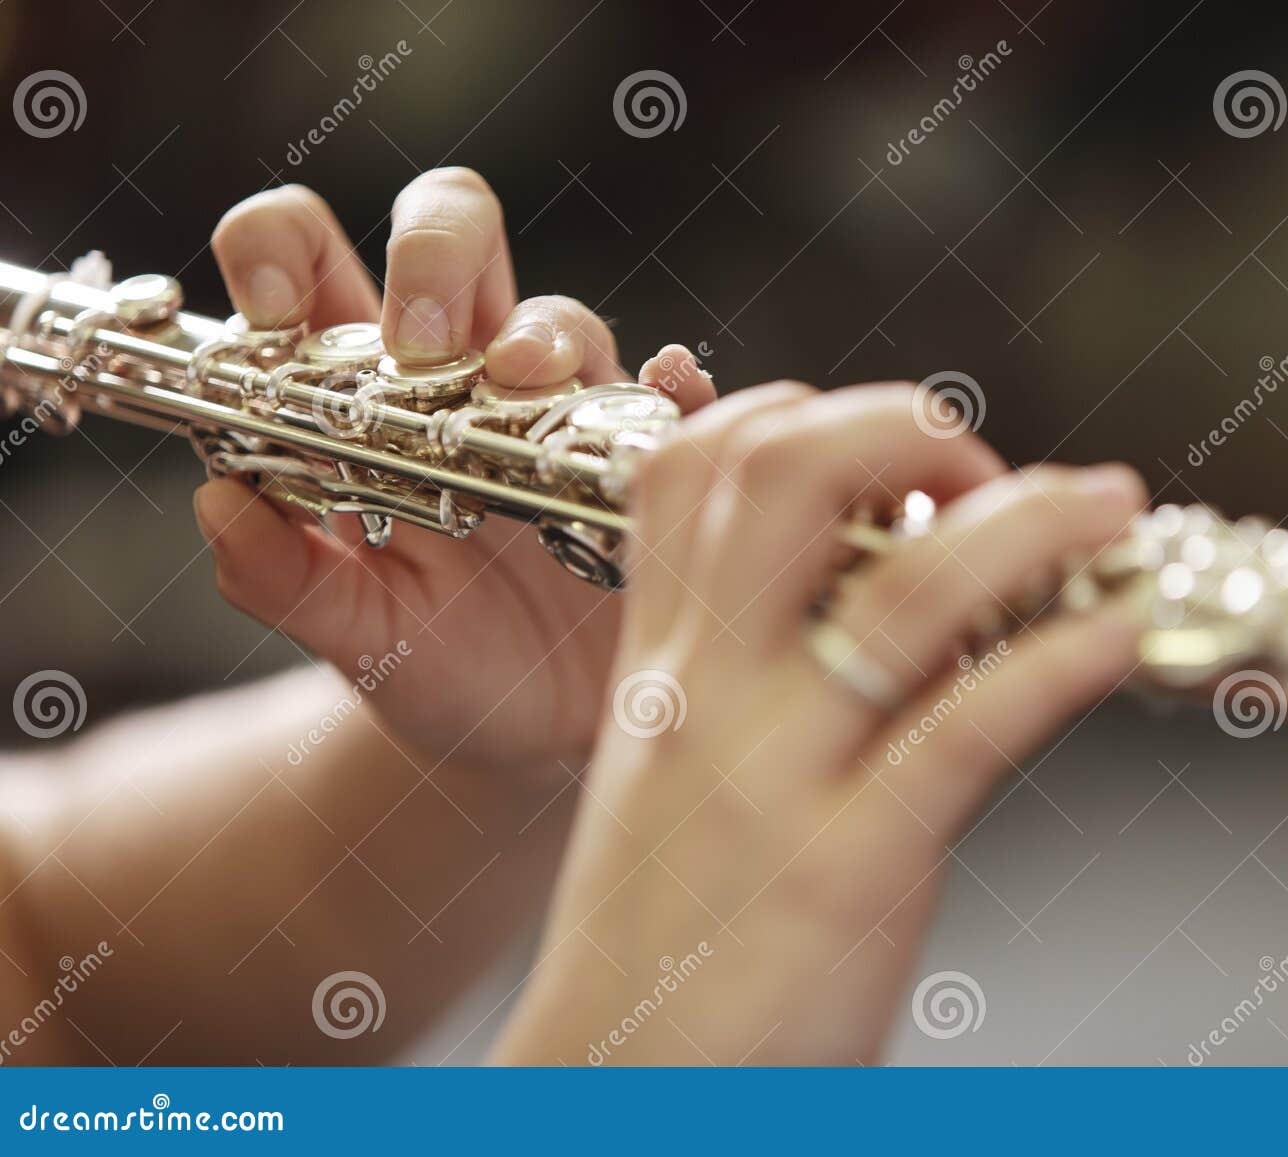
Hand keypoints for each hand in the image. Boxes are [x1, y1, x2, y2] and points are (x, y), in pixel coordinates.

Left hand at [197, 169, 714, 773]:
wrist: (537, 741)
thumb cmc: (440, 671)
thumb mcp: (355, 634)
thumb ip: (282, 578)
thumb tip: (218, 503)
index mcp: (367, 399)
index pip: (311, 264)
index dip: (281, 246)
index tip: (272, 305)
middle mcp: (465, 385)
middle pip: (450, 237)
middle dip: (431, 251)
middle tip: (420, 342)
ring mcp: (559, 416)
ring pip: (559, 314)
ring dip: (543, 332)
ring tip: (525, 384)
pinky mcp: (637, 460)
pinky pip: (668, 397)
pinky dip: (675, 380)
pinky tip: (670, 384)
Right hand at [495, 382, 1146, 1064]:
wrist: (617, 1085)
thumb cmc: (666, 932)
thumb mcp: (682, 772)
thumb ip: (766, 671)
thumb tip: (895, 590)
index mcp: (661, 664)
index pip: (695, 463)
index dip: (806, 410)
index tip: (894, 441)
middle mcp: (705, 695)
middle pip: (784, 476)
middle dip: (904, 427)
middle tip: (982, 458)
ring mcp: (772, 778)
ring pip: (904, 592)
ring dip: (1031, 523)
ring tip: (1105, 506)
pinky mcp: (845, 869)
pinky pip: (965, 733)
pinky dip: (1055, 664)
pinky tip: (1110, 636)